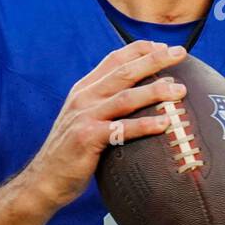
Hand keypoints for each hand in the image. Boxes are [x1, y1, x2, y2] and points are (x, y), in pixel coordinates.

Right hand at [21, 41, 188, 212]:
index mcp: (85, 88)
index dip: (140, 49)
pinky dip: (144, 125)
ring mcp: (85, 117)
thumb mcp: (86, 118)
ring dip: (155, 91)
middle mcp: (84, 97)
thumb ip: (106, 104)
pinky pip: (121, 130)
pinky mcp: (87, 138)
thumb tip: (143, 97)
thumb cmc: (73, 151)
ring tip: (180, 90)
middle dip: (154, 60)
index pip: (114, 59)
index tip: (163, 46)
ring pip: (125, 97)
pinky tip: (165, 124)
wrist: (44, 178)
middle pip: (124, 72)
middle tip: (180, 53)